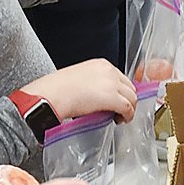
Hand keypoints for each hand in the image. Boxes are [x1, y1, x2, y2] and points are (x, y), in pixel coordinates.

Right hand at [21, 58, 136, 120]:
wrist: (51, 94)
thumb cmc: (58, 89)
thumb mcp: (80, 78)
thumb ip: (94, 83)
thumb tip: (100, 96)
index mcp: (101, 64)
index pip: (121, 77)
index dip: (122, 91)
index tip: (119, 99)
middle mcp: (109, 71)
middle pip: (130, 86)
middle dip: (128, 99)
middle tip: (121, 110)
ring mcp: (112, 83)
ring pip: (132, 97)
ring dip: (129, 108)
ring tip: (120, 117)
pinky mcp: (112, 98)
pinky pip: (128, 108)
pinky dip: (128, 115)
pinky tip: (121, 120)